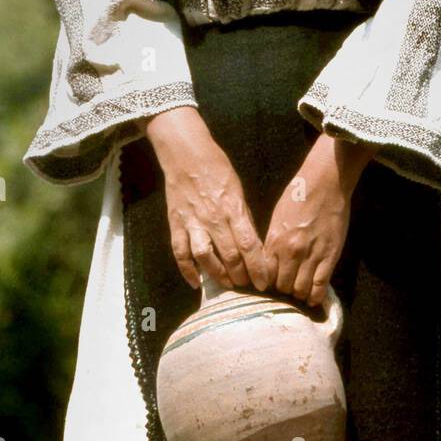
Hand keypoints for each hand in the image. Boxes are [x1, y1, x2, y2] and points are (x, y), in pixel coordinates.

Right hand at [140, 107, 271, 292]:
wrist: (186, 154)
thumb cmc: (217, 169)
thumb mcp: (238, 190)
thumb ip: (243, 217)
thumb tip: (252, 243)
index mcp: (233, 209)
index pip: (249, 245)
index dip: (258, 267)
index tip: (264, 282)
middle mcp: (213, 219)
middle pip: (230, 255)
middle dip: (241, 275)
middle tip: (248, 286)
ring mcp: (193, 222)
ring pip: (206, 257)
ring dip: (218, 275)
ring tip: (228, 284)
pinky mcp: (176, 224)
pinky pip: (180, 252)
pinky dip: (187, 270)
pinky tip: (196, 283)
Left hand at [264, 132, 374, 307]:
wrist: (325, 183)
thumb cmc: (298, 195)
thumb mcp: (277, 217)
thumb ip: (273, 241)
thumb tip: (271, 261)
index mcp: (274, 240)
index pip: (265, 274)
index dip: (268, 282)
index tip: (272, 283)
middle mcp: (290, 252)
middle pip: (282, 285)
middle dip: (284, 289)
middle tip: (288, 288)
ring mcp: (311, 255)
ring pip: (300, 289)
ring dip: (300, 293)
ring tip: (301, 291)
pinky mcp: (330, 257)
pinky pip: (320, 285)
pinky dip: (316, 296)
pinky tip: (314, 299)